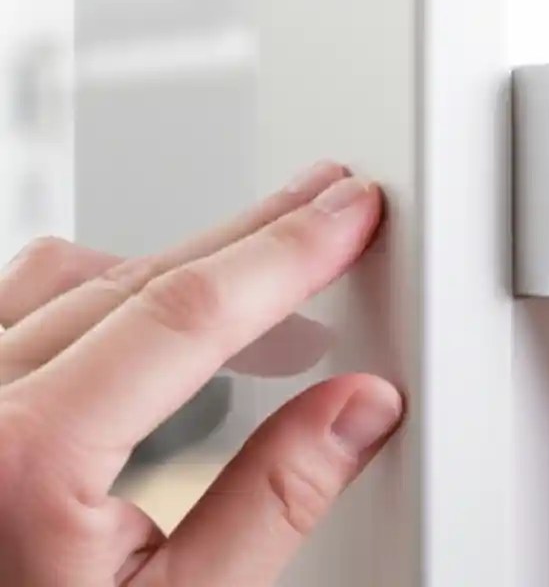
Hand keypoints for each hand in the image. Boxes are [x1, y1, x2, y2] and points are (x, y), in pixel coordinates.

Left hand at [0, 163, 402, 585]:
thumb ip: (276, 504)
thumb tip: (357, 411)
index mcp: (23, 456)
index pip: (187, 311)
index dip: (285, 251)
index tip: (347, 216)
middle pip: (134, 277)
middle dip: (250, 233)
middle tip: (328, 202)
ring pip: (70, 278)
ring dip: (183, 262)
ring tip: (269, 269)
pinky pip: (20, 306)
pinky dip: (106, 291)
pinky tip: (156, 312)